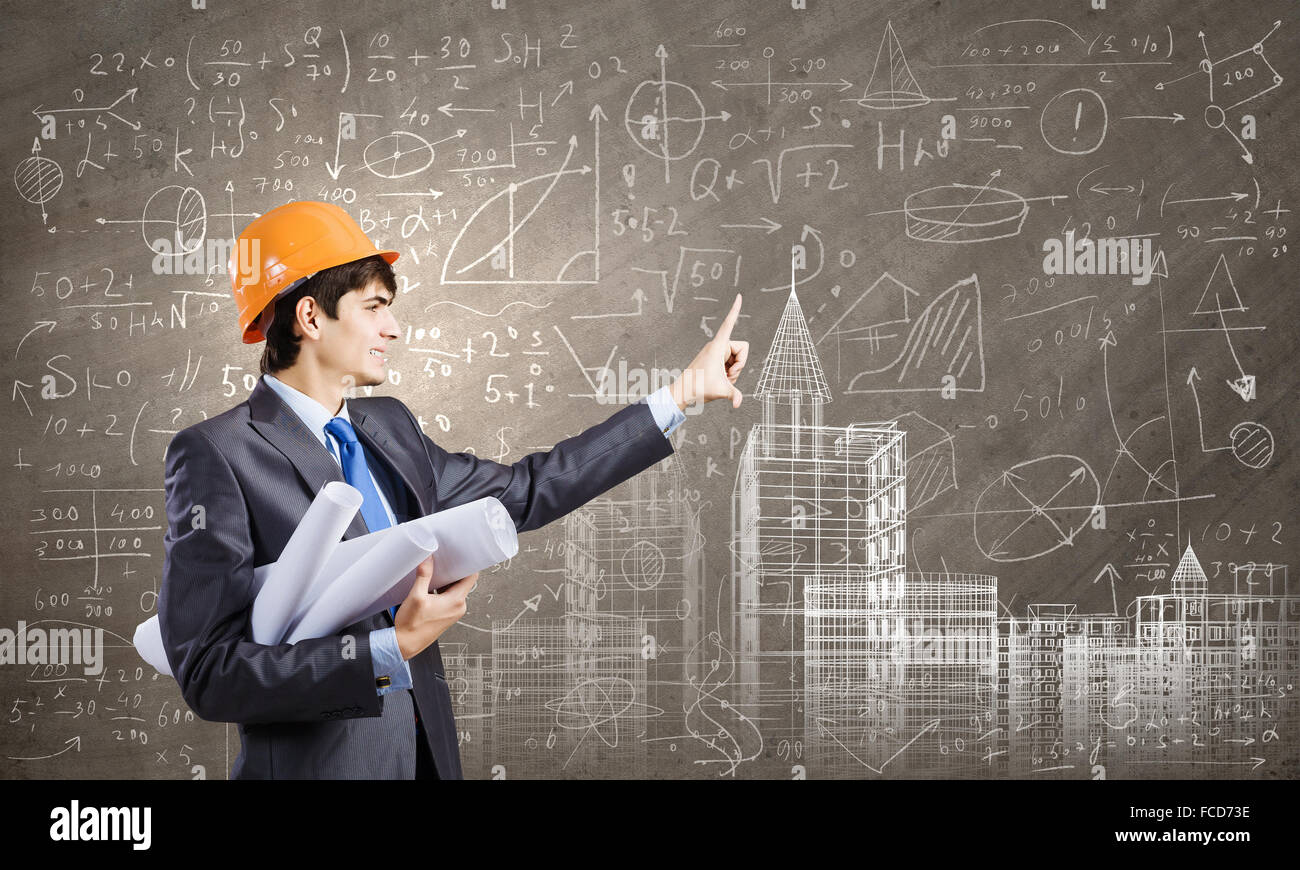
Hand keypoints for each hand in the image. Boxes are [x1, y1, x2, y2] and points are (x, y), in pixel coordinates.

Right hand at [393, 554, 477, 660]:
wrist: (404, 644)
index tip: (461, 556)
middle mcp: (458, 607)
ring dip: (447, 581)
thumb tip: (428, 558)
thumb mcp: (416, 596)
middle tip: (445, 560)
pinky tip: (432, 587)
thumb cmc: (411, 626)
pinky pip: (450, 598)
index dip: (468, 564)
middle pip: (463, 582)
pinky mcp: (446, 615)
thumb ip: (424, 575)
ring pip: (455, 590)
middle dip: (454, 571)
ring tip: (436, 573)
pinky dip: (443, 590)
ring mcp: (453, 612)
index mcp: (456, 601)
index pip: (471, 577)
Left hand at [670, 294, 749, 410]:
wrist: (683, 391)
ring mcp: (716, 352)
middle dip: (740, 365)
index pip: (729, 324)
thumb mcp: (720, 391)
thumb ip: (734, 395)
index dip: (735, 311)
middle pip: (742, 349)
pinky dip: (729, 372)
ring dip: (734, 370)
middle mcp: (717, 346)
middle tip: (728, 376)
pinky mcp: (715, 358)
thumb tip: (738, 404)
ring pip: (737, 358)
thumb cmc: (698, 387)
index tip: (739, 296)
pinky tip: (720, 378)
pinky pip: (731, 362)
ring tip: (722, 378)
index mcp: (717, 346)